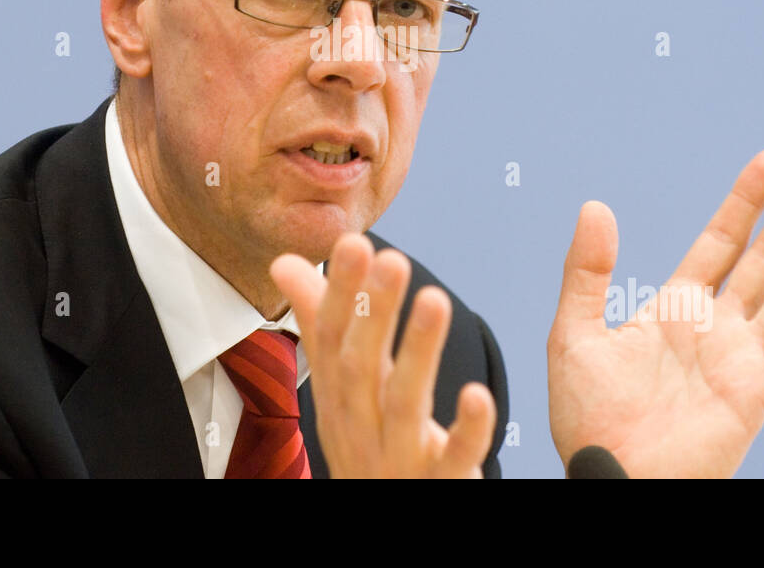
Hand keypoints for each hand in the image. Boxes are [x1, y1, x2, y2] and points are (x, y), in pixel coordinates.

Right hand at [270, 232, 496, 477]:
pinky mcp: (438, 483)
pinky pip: (452, 459)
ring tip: (435, 299)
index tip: (354, 242)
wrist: (386, 521)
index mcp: (338, 395)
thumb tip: (285, 264)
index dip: (341, 292)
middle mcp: (360, 425)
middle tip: (393, 259)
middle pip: (360, 366)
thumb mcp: (339, 387)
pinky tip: (478, 394)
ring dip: (417, 351)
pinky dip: (467, 430)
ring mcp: (397, 457)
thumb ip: (319, 322)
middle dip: (373, 312)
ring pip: (403, 404)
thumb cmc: (368, 446)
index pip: (331, 338)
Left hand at [548, 149, 763, 477]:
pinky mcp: (756, 396)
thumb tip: (595, 206)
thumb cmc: (589, 419)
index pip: (721, 241)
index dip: (747, 201)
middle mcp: (716, 328)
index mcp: (675, 309)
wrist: (611, 480)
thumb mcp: (573, 334)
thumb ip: (586, 272)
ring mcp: (741, 360)